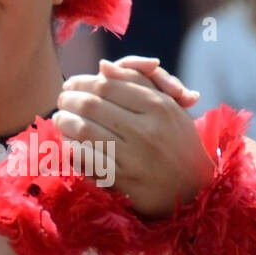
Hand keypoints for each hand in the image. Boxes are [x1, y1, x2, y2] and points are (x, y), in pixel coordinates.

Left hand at [53, 55, 213, 215]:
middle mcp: (146, 130)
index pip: (108, 85)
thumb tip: (102, 66)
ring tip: (60, 118)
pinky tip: (69, 142)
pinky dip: (73, 147)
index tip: (71, 84)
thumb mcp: (169, 106)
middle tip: (61, 100)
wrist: (195, 188)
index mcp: (158, 106)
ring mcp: (134, 157)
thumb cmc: (180, 141)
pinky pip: (87, 158)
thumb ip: (138, 82)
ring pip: (85, 131)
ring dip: (65, 122)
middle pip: (92, 105)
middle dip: (69, 100)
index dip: (82, 82)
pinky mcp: (124, 180)